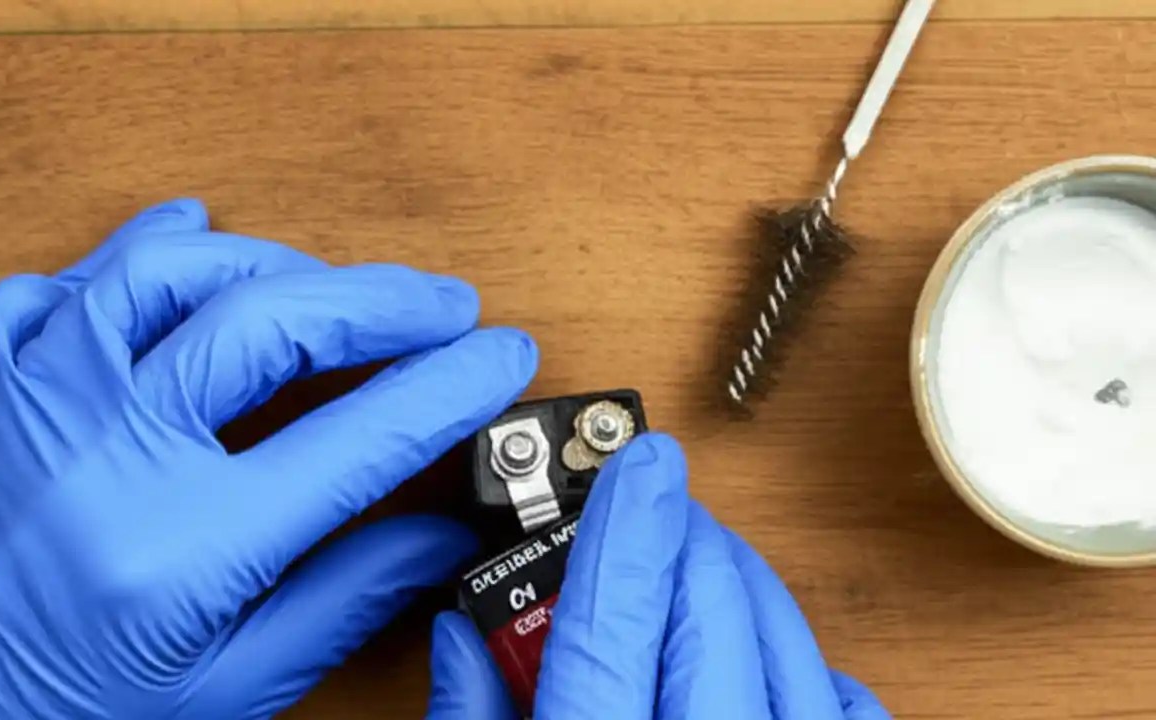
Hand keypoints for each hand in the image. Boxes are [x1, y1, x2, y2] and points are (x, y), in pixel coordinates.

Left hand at [0, 199, 537, 719]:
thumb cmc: (53, 712)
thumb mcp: (225, 688)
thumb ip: (342, 600)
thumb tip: (435, 535)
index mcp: (183, 547)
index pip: (361, 435)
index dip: (452, 384)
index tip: (500, 353)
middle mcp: (109, 453)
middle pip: (277, 320)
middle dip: (385, 300)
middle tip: (441, 304)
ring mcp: (41, 399)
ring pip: (175, 269)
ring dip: (277, 262)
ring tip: (332, 282)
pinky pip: (70, 278)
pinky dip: (145, 250)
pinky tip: (190, 247)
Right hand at [428, 434, 888, 719]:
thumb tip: (460, 640)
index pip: (615, 619)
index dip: (626, 523)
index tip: (640, 460)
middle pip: (709, 609)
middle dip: (680, 541)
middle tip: (645, 519)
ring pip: (785, 639)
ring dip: (740, 586)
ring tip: (696, 577)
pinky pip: (848, 704)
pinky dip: (807, 663)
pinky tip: (766, 659)